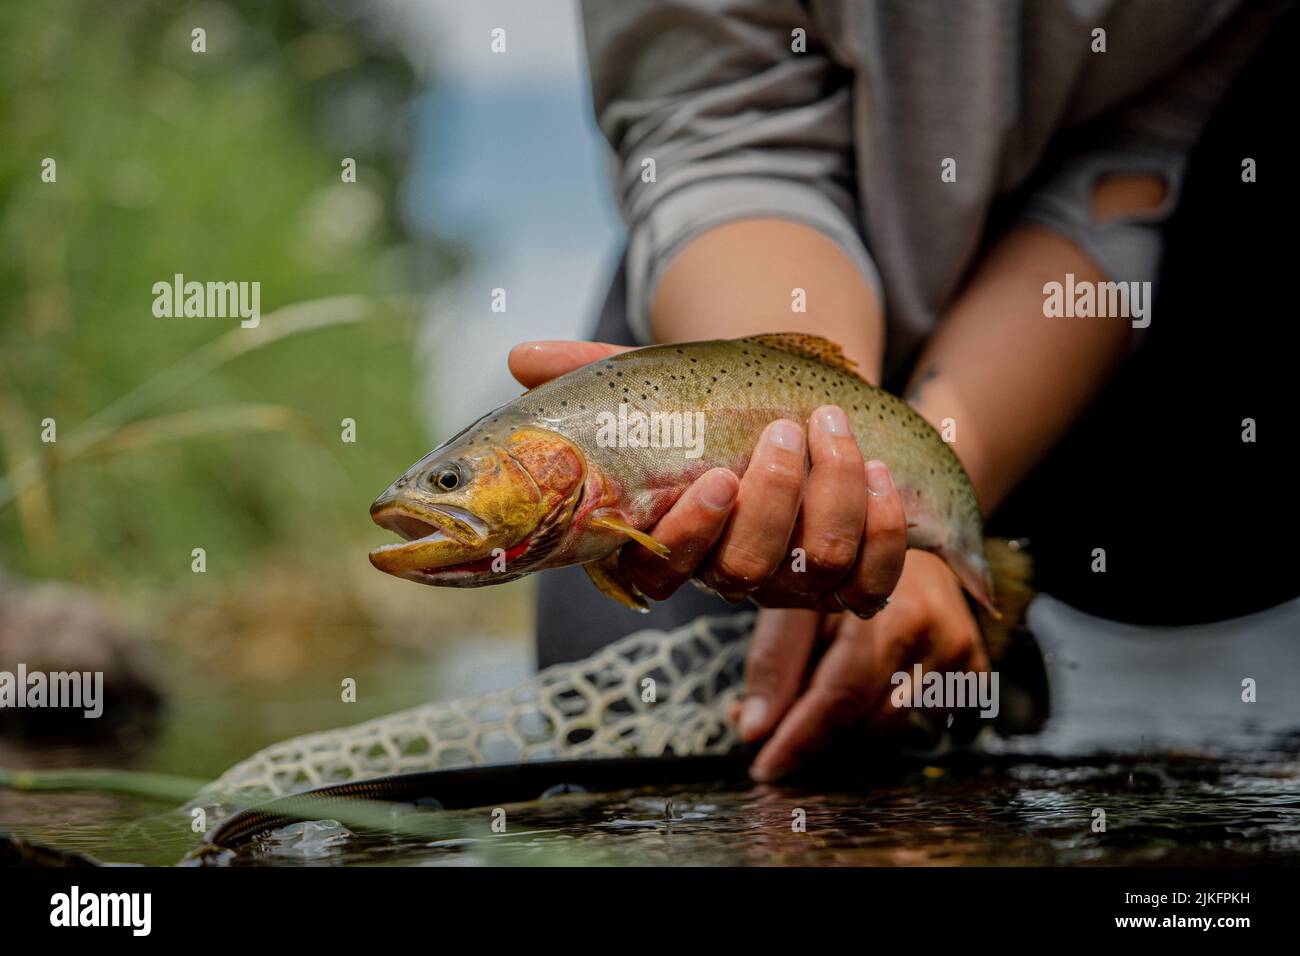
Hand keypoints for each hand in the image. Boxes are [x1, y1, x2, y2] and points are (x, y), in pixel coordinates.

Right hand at [508, 340, 907, 614]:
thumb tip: (519, 356)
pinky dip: (884, 525)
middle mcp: (729, 574)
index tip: (712, 479)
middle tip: (785, 433)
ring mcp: (794, 585)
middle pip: (746, 569)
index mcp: (669, 542)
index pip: (660, 573)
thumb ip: (592, 372)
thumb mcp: (656, 385)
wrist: (804, 412)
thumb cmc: (718, 410)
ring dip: (832, 493)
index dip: (687, 536)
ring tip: (833, 428)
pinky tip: (879, 470)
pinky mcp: (856, 582)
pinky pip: (875, 579)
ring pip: (817, 566)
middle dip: (773, 497)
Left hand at [731, 550, 987, 781]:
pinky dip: (882, 718)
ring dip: (846, 726)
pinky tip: (864, 690)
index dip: (799, 740)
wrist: (906, 537)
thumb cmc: (842, 568)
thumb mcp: (797, 601)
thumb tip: (751, 730)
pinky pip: (920, 724)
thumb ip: (774, 664)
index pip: (839, 697)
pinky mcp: (976, 672)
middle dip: (814, 732)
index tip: (764, 769)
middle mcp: (934, 635)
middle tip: (777, 725)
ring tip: (818, 691)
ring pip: (891, 729)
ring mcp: (963, 656)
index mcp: (888, 612)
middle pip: (865, 720)